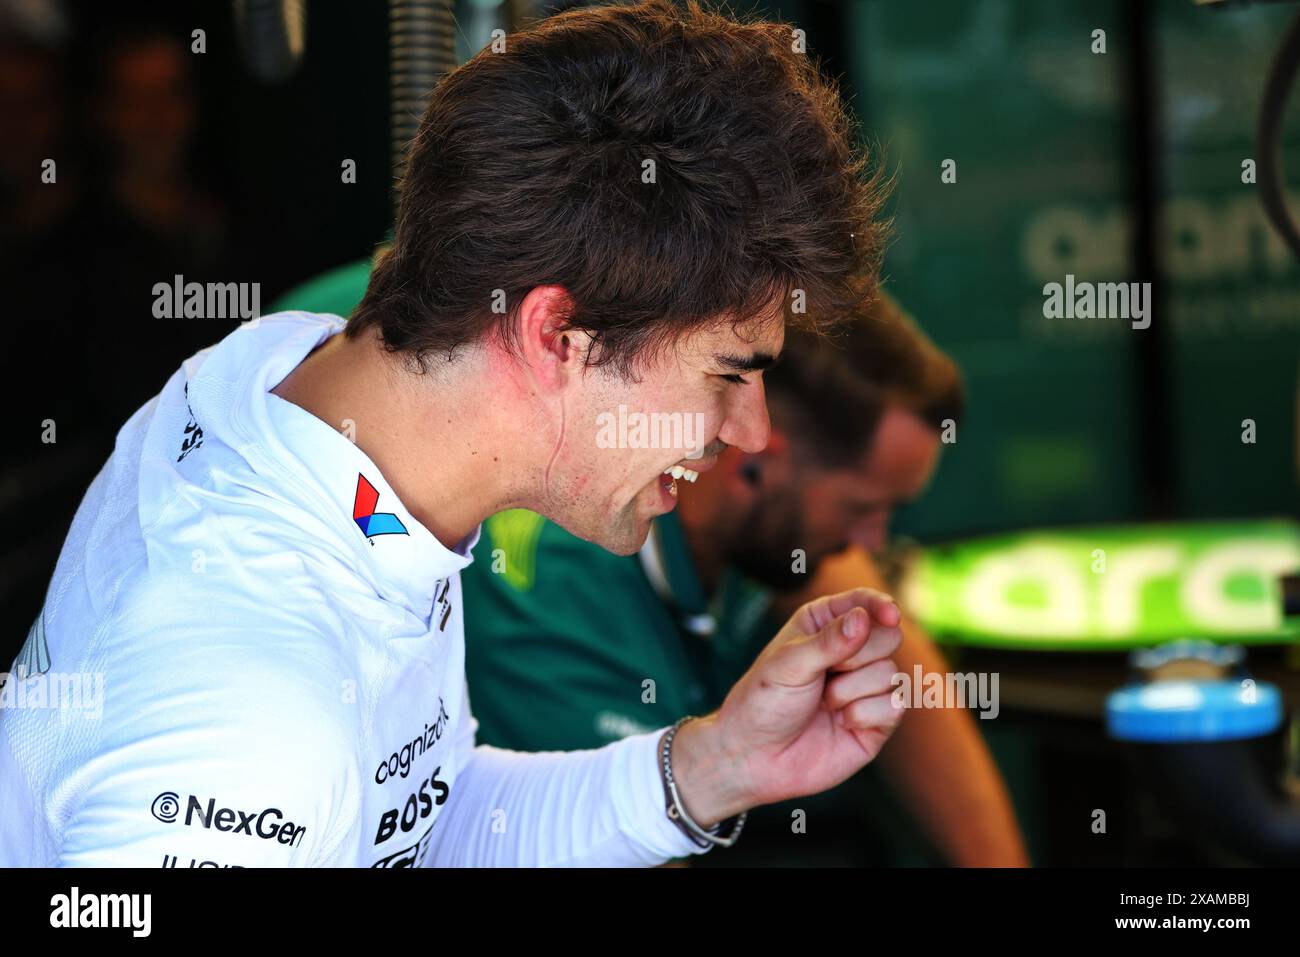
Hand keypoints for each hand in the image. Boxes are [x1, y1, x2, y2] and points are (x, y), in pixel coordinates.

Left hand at [670, 588, 903, 824]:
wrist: (756, 757)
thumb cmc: (764, 702)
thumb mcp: (789, 664)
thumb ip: (828, 642)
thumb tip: (863, 620)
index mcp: (824, 624)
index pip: (864, 602)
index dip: (880, 605)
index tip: (890, 614)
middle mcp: (851, 651)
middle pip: (889, 636)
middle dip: (859, 656)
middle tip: (828, 673)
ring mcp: (867, 686)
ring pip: (893, 672)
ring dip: (852, 690)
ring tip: (824, 702)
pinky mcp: (878, 720)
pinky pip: (896, 706)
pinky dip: (865, 714)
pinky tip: (840, 722)